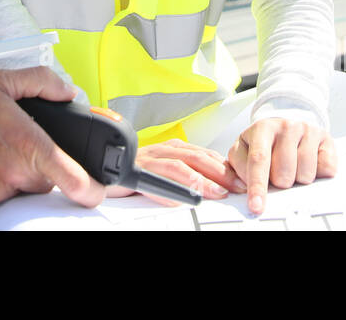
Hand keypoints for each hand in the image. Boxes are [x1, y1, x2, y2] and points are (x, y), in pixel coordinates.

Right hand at [0, 67, 106, 211]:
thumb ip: (41, 82)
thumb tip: (66, 91)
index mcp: (25, 144)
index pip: (70, 176)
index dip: (89, 187)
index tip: (96, 191)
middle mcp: (11, 173)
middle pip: (43, 181)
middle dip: (36, 164)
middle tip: (12, 141)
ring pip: (17, 189)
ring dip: (11, 173)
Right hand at [106, 138, 241, 206]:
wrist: (103, 169)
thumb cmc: (136, 173)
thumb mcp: (166, 174)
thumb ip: (186, 177)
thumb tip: (213, 188)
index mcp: (174, 148)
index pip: (205, 154)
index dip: (225, 167)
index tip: (242, 180)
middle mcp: (164, 149)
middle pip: (198, 157)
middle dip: (220, 172)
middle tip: (237, 187)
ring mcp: (150, 158)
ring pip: (181, 165)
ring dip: (202, 180)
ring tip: (217, 192)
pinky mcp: (136, 170)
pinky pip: (157, 176)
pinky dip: (172, 187)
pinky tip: (183, 197)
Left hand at [227, 117, 337, 213]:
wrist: (287, 123)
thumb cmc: (264, 142)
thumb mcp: (243, 150)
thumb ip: (236, 170)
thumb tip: (242, 188)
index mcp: (262, 129)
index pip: (258, 160)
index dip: (257, 186)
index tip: (256, 206)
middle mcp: (286, 126)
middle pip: (283, 173)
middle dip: (279, 182)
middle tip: (277, 173)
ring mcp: (307, 131)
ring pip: (305, 175)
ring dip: (298, 179)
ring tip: (292, 167)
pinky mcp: (326, 138)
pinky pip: (326, 170)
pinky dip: (318, 174)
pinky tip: (310, 164)